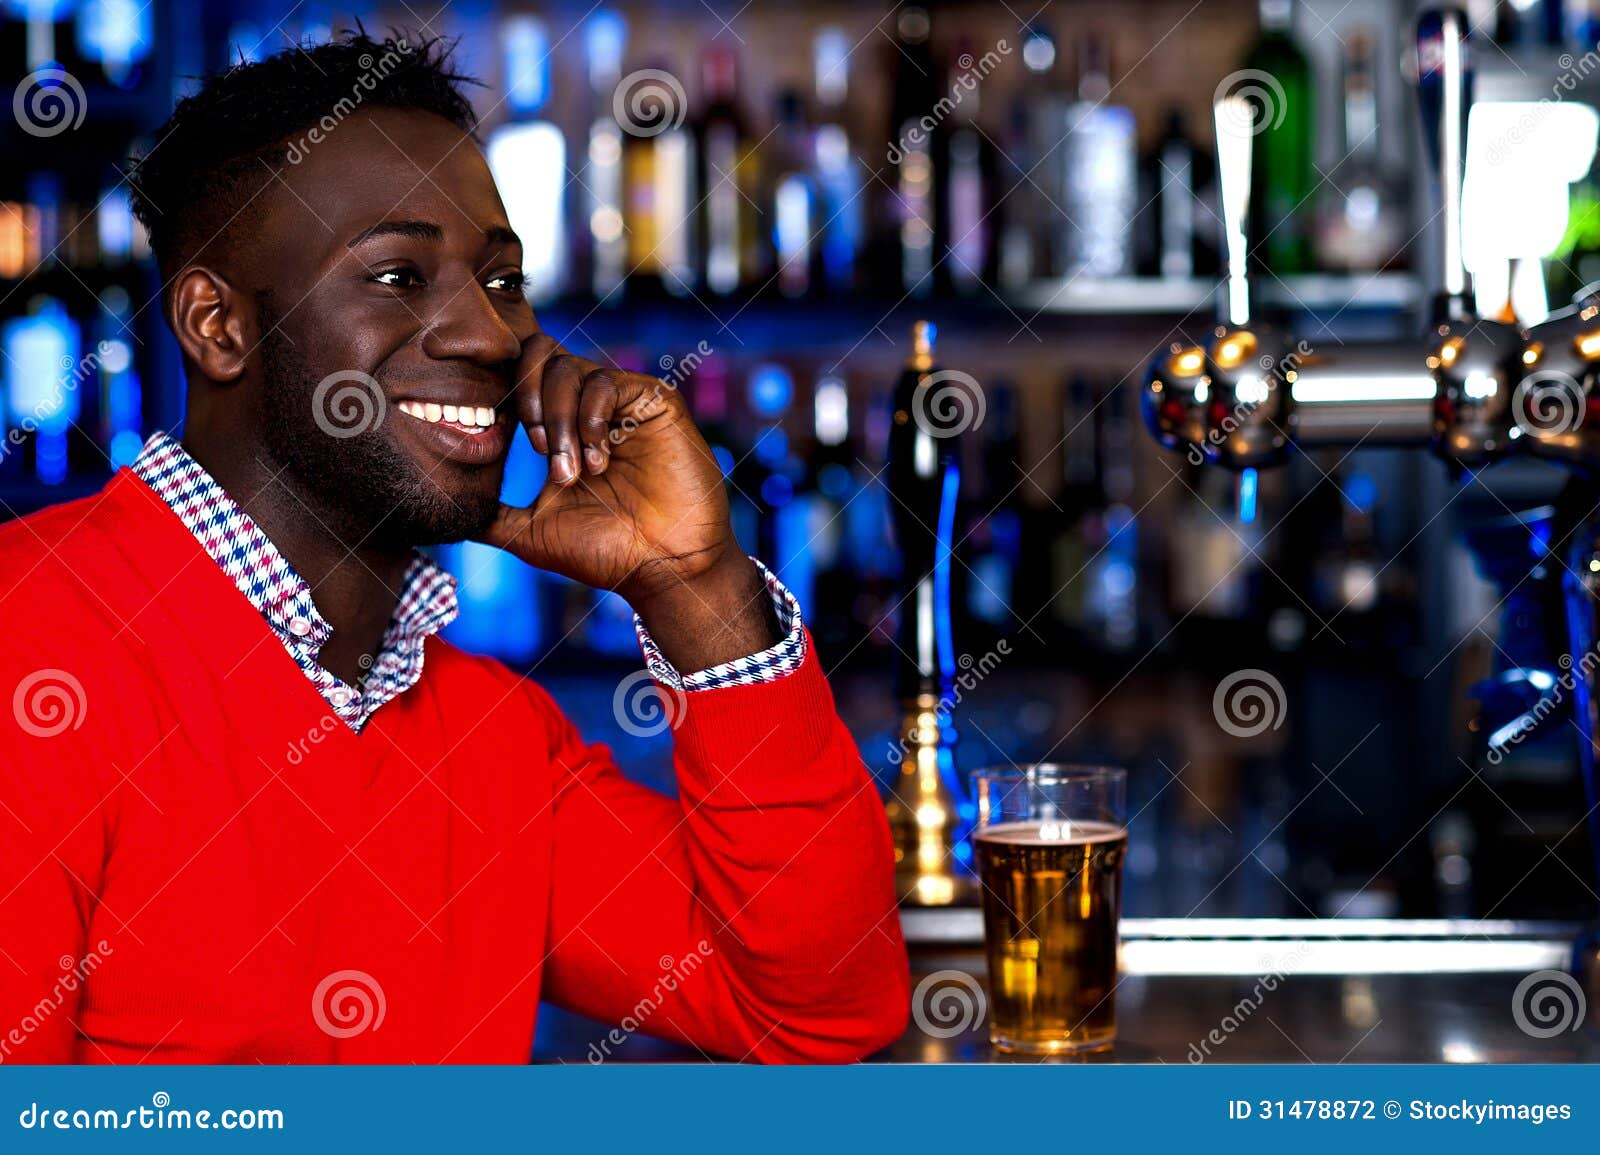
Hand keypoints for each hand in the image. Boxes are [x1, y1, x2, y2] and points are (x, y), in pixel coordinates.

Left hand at [476, 332, 781, 670]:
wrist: (663, 568)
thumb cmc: (605, 554)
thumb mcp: (530, 533)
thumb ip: (491, 515)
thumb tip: (447, 511)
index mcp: (560, 426)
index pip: (522, 375)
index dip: (505, 396)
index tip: (505, 441)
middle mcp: (590, 406)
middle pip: (542, 355)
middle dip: (530, 400)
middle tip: (540, 451)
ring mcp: (623, 402)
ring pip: (571, 370)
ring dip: (561, 422)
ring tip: (575, 473)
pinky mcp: (654, 401)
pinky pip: (607, 382)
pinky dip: (592, 418)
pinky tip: (599, 459)